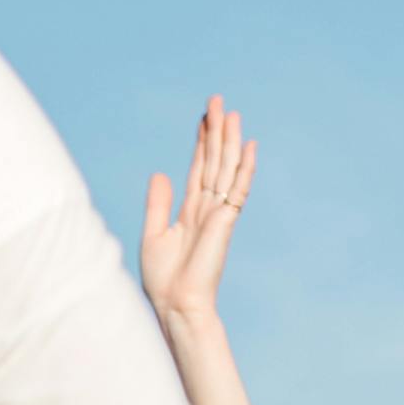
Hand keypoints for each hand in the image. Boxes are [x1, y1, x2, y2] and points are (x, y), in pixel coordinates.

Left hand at [141, 100, 258, 326]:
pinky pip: (238, 188)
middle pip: (213, 161)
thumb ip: (158, 203)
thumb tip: (160, 172)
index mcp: (190, 211)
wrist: (175, 304)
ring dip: (229, 140)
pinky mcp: (225, 221)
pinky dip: (245, 167)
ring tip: (231, 112)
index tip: (204, 118)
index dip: (200, 142)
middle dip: (216, 131)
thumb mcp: (154, 234)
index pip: (198, 168)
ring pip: (226, 169)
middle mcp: (207, 208)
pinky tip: (249, 146)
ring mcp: (218, 213)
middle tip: (217, 101)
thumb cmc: (164, 279)